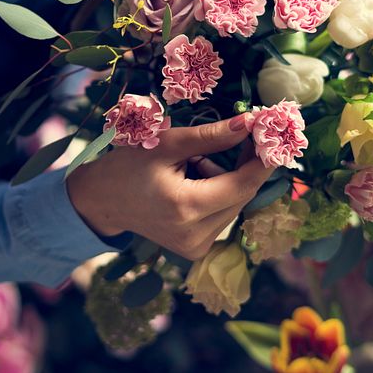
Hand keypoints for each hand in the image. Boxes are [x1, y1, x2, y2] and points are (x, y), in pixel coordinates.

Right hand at [66, 116, 274, 259]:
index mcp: (186, 208)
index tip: (270, 135)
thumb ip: (211, 136)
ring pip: (234, 206)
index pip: (242, 185)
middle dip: (244, 165)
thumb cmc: (129, 166)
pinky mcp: (195, 249)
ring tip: (196, 163)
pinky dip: (217, 195)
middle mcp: (195, 236)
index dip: (261, 159)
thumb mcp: (168, 144)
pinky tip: (194, 182)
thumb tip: (249, 123)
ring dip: (227, 180)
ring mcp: (196, 247)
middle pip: (241, 196)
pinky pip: (222, 216)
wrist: (102, 200)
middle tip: (240, 136)